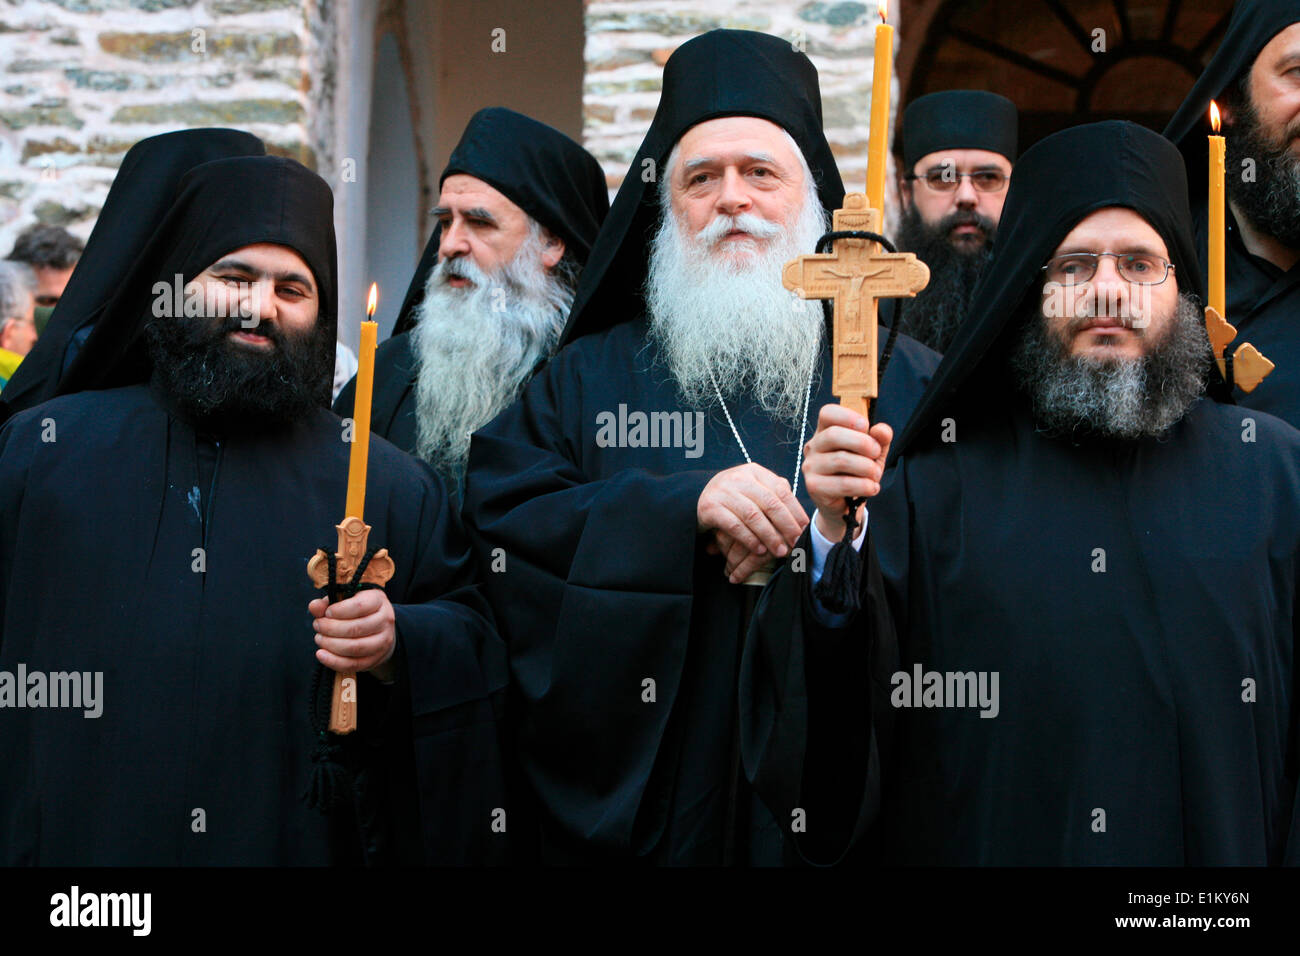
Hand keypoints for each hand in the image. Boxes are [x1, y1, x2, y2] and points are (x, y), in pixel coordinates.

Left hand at [309, 589, 397, 681]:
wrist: (379, 630)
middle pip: (356, 628)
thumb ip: (327, 603)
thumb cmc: (358, 612)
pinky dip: (334, 661)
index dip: (339, 610)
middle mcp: (385, 620)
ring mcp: (382, 641)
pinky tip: (321, 654)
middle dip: (330, 628)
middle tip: (318, 626)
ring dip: (331, 644)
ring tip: (319, 638)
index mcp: (378, 600)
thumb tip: (314, 606)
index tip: (327, 613)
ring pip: (355, 647)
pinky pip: (353, 664)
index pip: (360, 606)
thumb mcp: (346, 601)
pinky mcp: (375, 659)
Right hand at [698, 462, 808, 583]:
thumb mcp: (754, 489)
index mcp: (754, 472)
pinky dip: (749, 539)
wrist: (698, 496)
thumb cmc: (735, 497)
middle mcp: (739, 478)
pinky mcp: (710, 507)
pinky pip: (734, 525)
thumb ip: (775, 495)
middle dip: (786, 525)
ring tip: (779, 550)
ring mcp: (723, 491)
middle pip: (769, 503)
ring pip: (753, 515)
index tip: (805, 529)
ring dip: (769, 536)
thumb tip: (802, 518)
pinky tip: (759, 549)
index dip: (795, 511)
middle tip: (795, 542)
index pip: (781, 491)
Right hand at [802, 404, 891, 543]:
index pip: (827, 413)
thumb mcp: (872, 453)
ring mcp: (811, 466)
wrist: (846, 505)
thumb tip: (881, 430)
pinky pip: (842, 483)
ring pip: (841, 460)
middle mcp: (813, 447)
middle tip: (876, 453)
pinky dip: (863, 486)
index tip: (866, 426)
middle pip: (834, 435)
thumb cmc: (857, 473)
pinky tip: (872, 488)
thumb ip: (879, 439)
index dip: (847, 416)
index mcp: (825, 431)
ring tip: (876, 475)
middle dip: (862, 443)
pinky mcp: (814, 486)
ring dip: (866, 468)